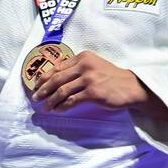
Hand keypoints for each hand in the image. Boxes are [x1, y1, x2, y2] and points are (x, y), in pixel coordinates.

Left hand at [32, 50, 149, 110]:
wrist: (132, 87)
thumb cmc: (111, 77)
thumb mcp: (94, 65)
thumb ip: (76, 68)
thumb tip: (54, 75)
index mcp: (83, 57)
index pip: (57, 67)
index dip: (43, 77)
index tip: (35, 85)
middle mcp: (85, 65)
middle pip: (56, 78)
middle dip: (43, 89)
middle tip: (35, 98)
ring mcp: (89, 79)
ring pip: (62, 90)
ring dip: (51, 100)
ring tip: (45, 107)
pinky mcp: (93, 92)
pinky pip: (71, 100)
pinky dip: (62, 106)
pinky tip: (58, 110)